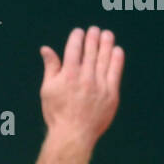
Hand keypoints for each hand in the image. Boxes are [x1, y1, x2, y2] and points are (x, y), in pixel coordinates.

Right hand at [40, 27, 123, 147]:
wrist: (73, 134)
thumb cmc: (57, 113)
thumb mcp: (48, 89)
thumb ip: (51, 67)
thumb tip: (46, 49)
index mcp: (68, 76)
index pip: (73, 50)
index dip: (77, 38)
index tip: (79, 32)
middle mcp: (85, 78)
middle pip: (90, 52)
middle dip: (92, 38)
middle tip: (94, 29)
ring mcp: (100, 86)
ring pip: (104, 60)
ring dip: (106, 44)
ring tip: (107, 34)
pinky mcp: (111, 94)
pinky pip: (115, 73)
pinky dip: (116, 60)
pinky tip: (117, 50)